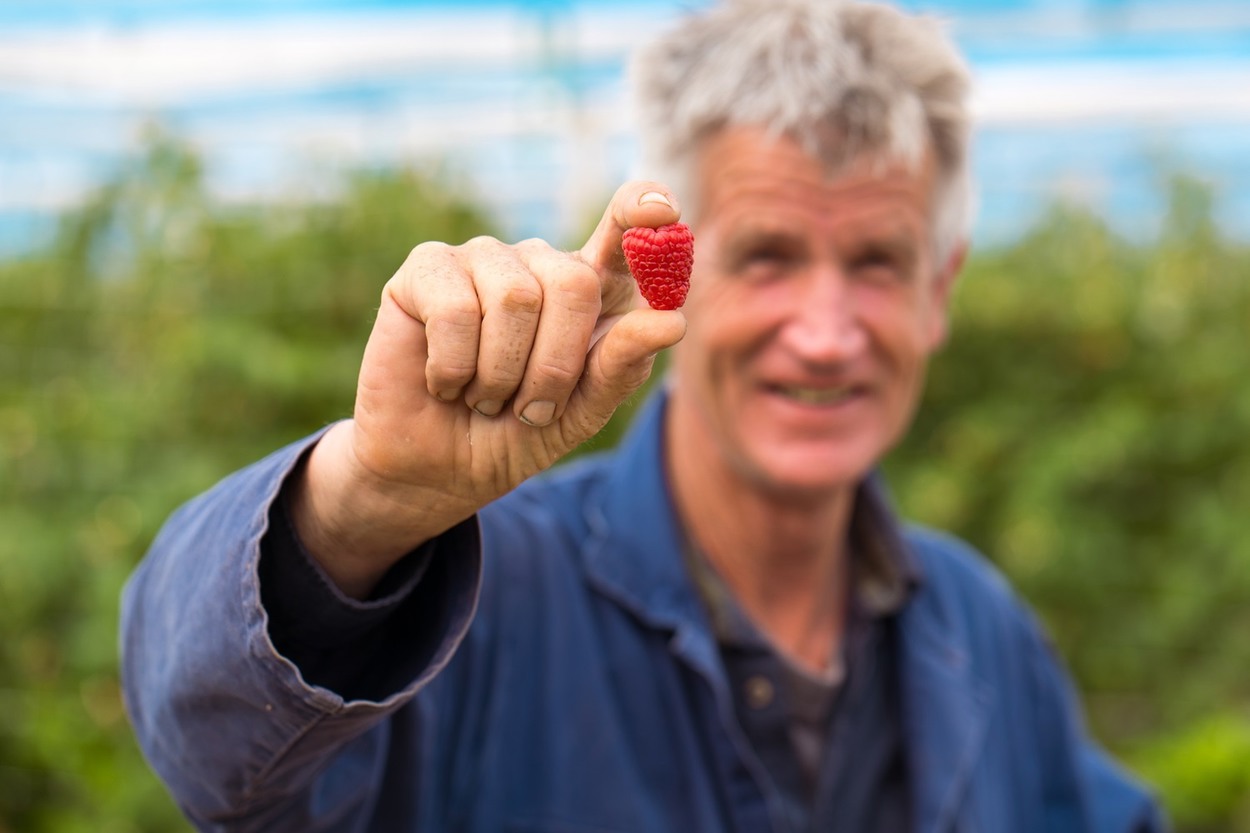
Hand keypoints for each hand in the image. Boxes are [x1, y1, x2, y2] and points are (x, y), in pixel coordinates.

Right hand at [290, 182, 686, 596]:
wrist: (439, 470)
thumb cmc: (518, 433)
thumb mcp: (581, 412)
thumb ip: (623, 365)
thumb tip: (672, 321)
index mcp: (590, 288)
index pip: (624, 231)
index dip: (640, 210)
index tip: (663, 211)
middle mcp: (539, 263)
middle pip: (573, 281)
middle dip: (557, 364)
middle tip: (533, 408)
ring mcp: (483, 259)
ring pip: (516, 298)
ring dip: (502, 373)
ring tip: (484, 397)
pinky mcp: (428, 268)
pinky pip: (456, 309)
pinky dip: (455, 367)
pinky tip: (445, 383)